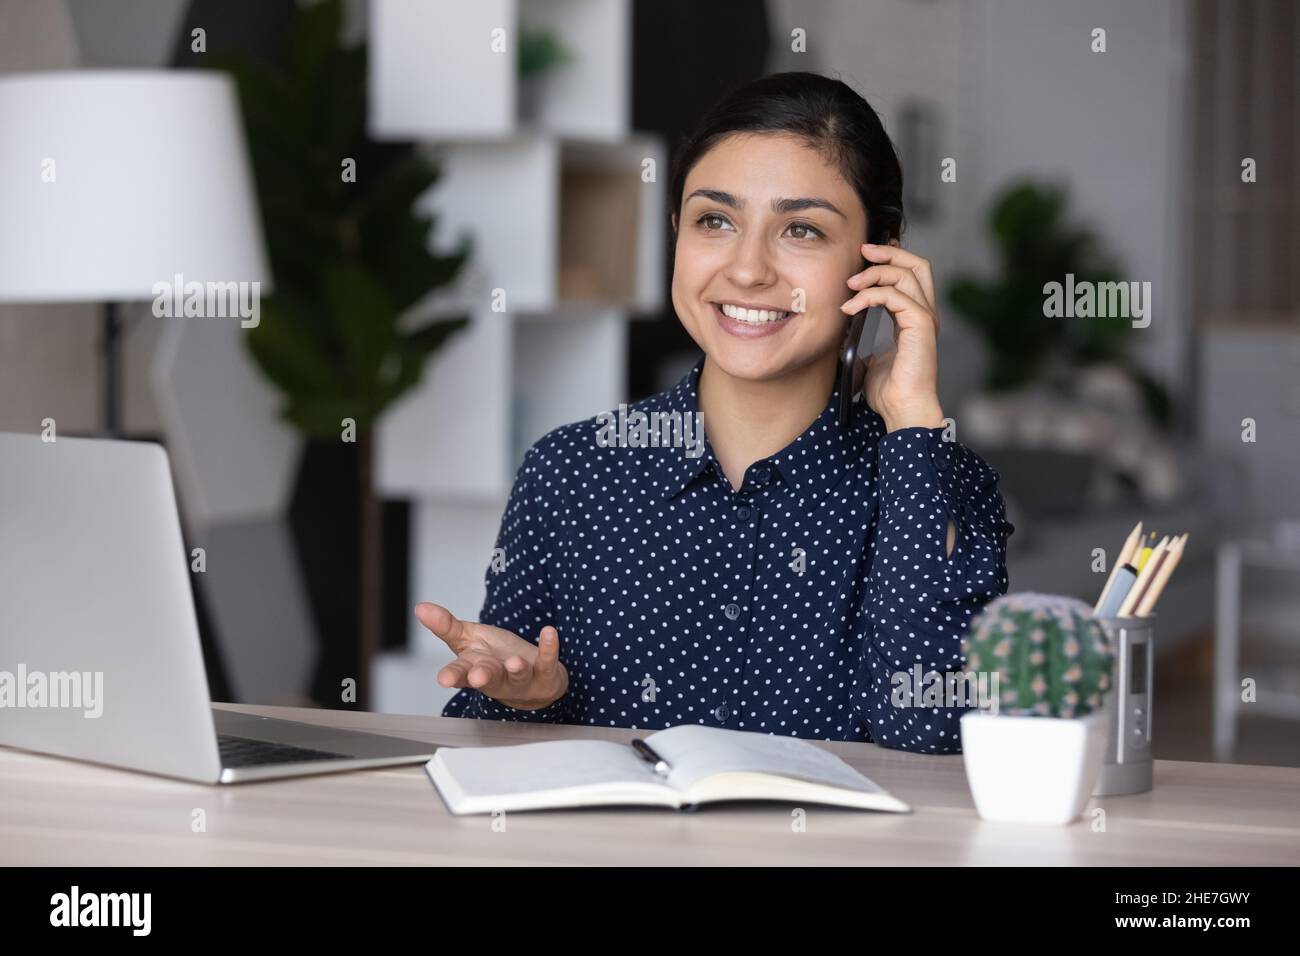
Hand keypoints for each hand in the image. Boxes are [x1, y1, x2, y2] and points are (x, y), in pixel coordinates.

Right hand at [414, 602, 568, 709]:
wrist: (532, 679)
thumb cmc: (495, 657)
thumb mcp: (468, 639)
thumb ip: (446, 626)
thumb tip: (420, 607)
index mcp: (474, 668)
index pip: (460, 673)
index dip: (453, 675)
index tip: (444, 679)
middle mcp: (497, 677)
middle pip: (489, 677)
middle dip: (483, 676)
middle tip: (477, 676)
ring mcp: (522, 678)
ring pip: (518, 675)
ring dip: (517, 669)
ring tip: (515, 662)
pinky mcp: (545, 673)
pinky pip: (547, 660)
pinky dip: (549, 647)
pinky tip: (549, 632)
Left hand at [842, 242, 944, 431]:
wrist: (901, 409)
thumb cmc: (888, 391)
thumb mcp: (868, 360)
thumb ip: (861, 343)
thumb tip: (840, 335)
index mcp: (914, 319)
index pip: (910, 275)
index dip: (891, 260)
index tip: (863, 257)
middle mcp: (924, 314)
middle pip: (917, 265)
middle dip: (888, 253)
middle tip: (862, 252)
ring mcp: (925, 318)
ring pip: (906, 274)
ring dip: (874, 273)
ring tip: (850, 285)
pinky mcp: (921, 325)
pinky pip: (895, 295)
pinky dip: (870, 295)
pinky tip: (851, 307)